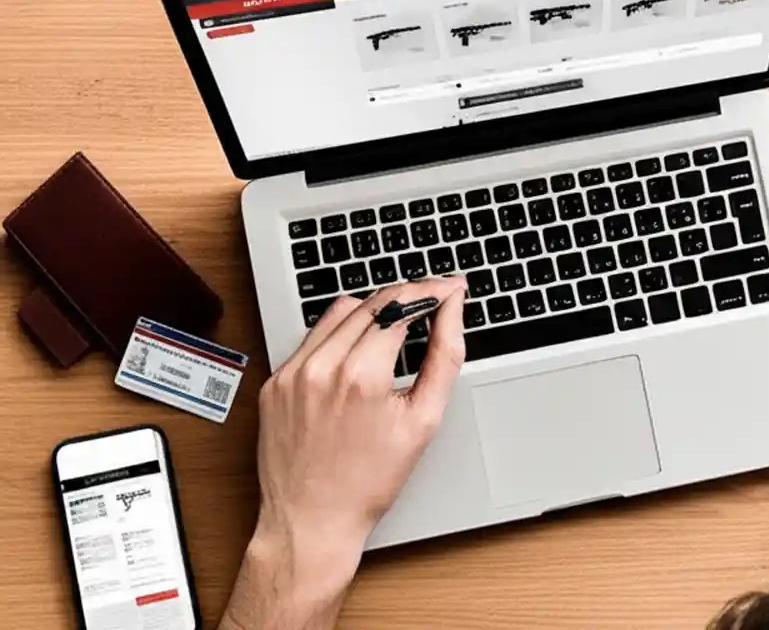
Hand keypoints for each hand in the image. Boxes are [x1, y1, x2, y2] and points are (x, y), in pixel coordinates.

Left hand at [253, 277, 467, 579]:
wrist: (311, 520)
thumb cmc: (367, 482)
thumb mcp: (422, 421)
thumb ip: (444, 357)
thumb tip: (451, 313)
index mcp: (362, 376)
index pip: (402, 305)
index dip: (432, 291)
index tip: (450, 288)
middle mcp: (322, 366)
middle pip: (373, 302)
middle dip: (408, 295)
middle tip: (432, 300)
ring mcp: (293, 372)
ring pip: (340, 311)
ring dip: (373, 309)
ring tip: (396, 326)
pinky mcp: (276, 381)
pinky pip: (312, 336)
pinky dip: (340, 333)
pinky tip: (358, 351)